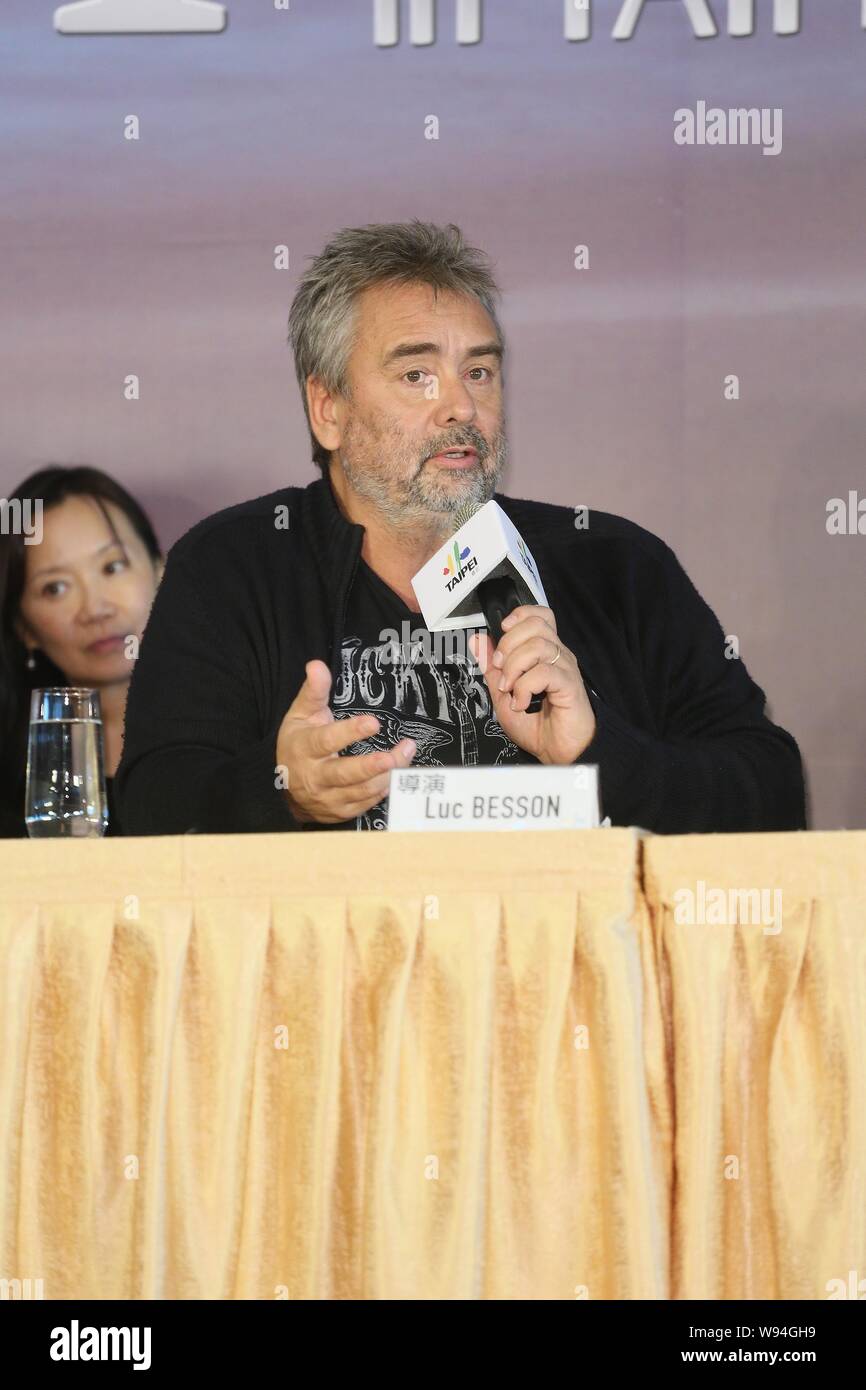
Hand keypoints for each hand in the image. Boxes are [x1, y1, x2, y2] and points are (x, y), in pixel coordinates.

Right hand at [275, 660, 415, 823]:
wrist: (283, 789)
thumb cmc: (297, 745)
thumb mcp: (300, 715)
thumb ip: (313, 691)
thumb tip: (317, 665)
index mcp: (305, 748)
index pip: (327, 740)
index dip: (350, 732)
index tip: (373, 723)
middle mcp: (315, 777)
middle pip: (345, 774)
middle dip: (371, 766)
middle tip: (394, 756)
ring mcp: (328, 798)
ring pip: (361, 791)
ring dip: (386, 776)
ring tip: (405, 754)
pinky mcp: (340, 812)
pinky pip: (366, 804)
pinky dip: (383, 790)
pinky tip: (396, 775)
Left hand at [469, 607, 595, 764]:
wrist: (558, 753)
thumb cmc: (538, 726)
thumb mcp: (504, 695)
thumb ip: (492, 668)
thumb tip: (479, 641)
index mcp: (545, 654)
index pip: (540, 616)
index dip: (520, 616)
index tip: (503, 631)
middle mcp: (558, 656)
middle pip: (536, 625)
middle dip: (508, 644)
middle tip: (501, 671)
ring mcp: (566, 669)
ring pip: (538, 646)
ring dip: (514, 667)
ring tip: (510, 690)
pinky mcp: (570, 685)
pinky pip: (544, 671)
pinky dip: (524, 686)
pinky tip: (521, 702)